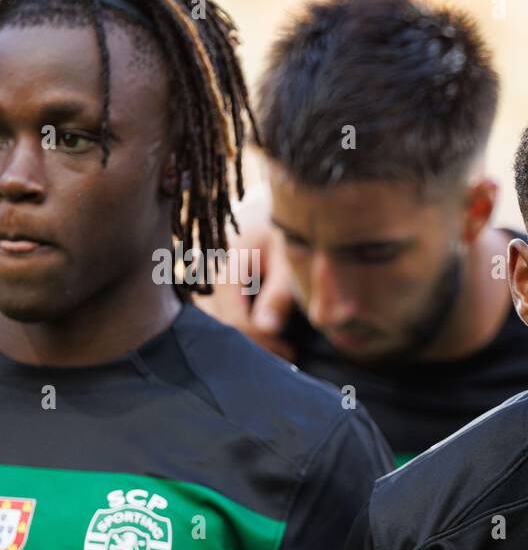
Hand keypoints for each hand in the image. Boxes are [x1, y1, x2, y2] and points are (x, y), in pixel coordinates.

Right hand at [194, 184, 298, 361]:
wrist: (286, 194)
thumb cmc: (293, 226)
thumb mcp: (292, 258)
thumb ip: (279, 293)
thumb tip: (264, 329)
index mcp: (229, 262)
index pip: (234, 319)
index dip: (260, 343)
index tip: (288, 354)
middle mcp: (213, 266)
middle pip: (222, 321)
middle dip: (253, 343)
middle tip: (286, 355)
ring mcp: (212, 269)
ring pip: (220, 316)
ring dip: (248, 334)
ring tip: (280, 346)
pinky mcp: (219, 271)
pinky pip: (223, 305)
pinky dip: (244, 321)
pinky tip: (266, 329)